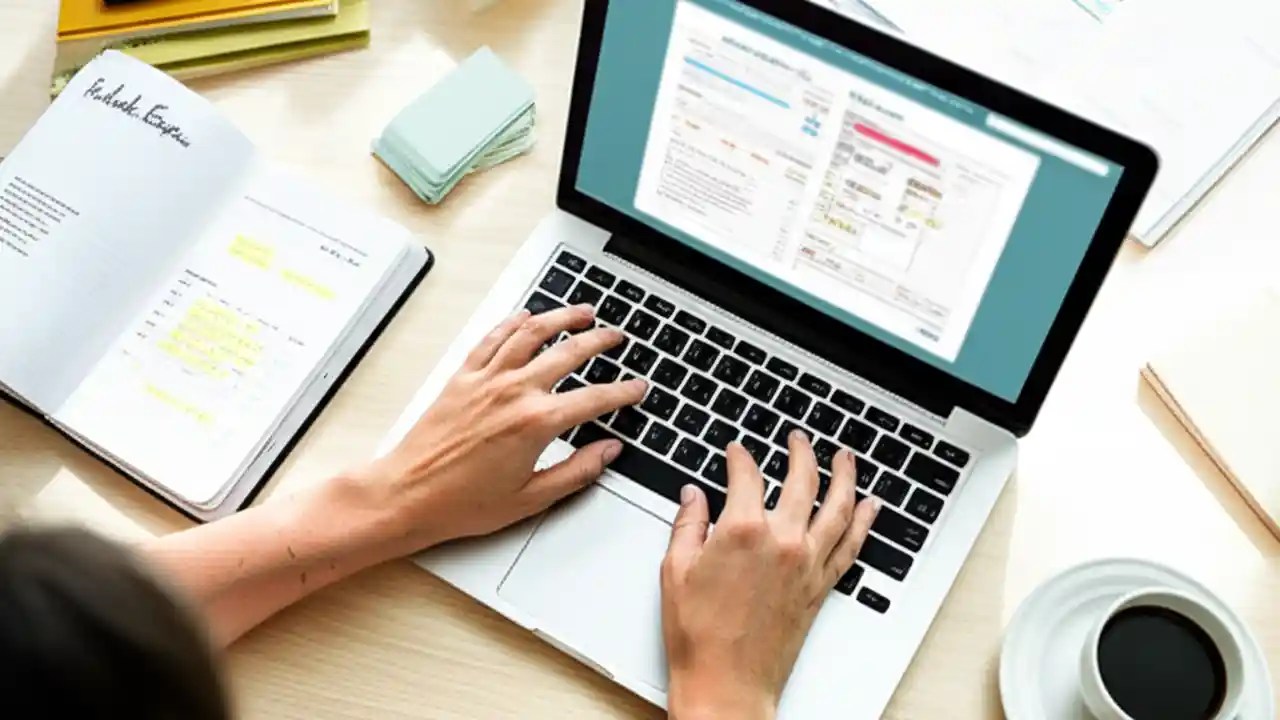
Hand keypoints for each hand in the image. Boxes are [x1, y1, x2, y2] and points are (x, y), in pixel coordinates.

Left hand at [354, 305, 646, 556]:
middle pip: (568, 353)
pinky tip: (525, 316)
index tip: (637, 387)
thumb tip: (607, 452)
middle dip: (599, 341)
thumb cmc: (462, 503)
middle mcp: (513, 392)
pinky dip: (512, 322)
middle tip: (617, 337)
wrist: (407, 495)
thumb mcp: (531, 498)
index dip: (623, 392)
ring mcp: (486, 380)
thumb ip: (577, 472)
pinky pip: (493, 338)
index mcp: (536, 423)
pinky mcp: (462, 377)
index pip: (594, 399)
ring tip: (582, 312)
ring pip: (531, 333)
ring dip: (561, 317)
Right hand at [661, 432, 880, 719]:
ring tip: (845, 458)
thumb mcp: (676, 570)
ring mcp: (806, 563)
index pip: (747, 475)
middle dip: (801, 452)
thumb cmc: (699, 635)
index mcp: (742, 530)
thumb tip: (693, 496)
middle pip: (802, 480)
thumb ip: (688, 524)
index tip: (737, 451)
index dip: (740, 456)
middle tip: (799, 439)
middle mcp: (782, 541)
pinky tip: (868, 508)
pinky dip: (862, 523)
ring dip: (844, 477)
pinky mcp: (820, 586)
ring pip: (837, 507)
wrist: (727, 682)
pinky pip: (850, 546)